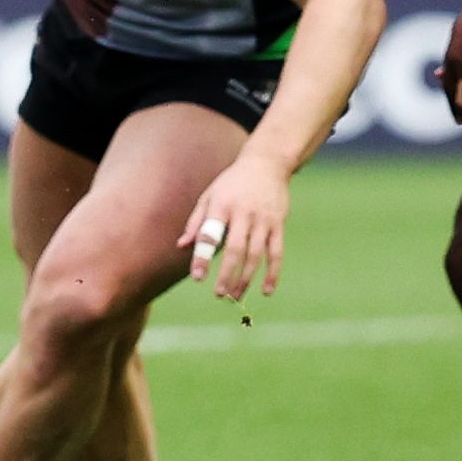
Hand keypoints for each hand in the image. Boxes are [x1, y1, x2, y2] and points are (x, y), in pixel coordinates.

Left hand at [182, 151, 292, 300]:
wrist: (266, 164)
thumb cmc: (231, 183)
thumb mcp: (209, 196)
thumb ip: (195, 222)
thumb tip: (182, 246)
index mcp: (221, 206)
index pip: (210, 235)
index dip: (202, 257)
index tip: (197, 277)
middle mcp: (244, 213)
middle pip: (236, 250)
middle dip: (227, 274)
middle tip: (219, 295)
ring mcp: (264, 220)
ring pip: (256, 255)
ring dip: (246, 278)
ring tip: (235, 296)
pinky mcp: (279, 225)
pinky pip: (277, 253)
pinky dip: (273, 274)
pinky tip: (266, 291)